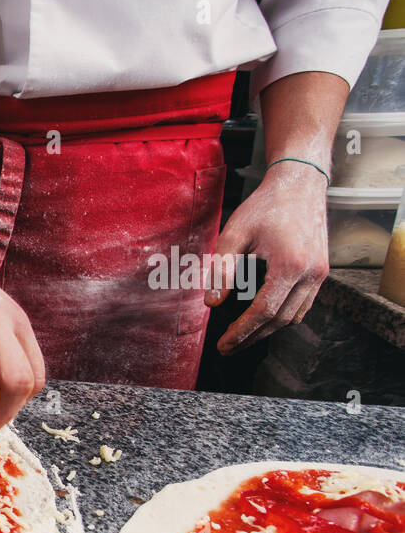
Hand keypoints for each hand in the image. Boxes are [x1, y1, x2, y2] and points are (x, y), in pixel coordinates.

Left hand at [209, 161, 329, 353]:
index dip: (242, 331)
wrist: (299, 185)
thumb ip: (221, 271)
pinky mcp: (321, 271)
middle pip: (281, 320)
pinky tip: (263, 320)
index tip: (223, 344)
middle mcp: (311, 273)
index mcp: (290, 264)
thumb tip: (212, 304)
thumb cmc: (266, 206)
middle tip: (228, 348)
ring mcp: (320, 274)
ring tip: (242, 338)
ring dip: (268, 330)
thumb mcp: (234, 235)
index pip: (264, 311)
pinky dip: (283, 316)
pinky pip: (303, 305)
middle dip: (253, 337)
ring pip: (295, 316)